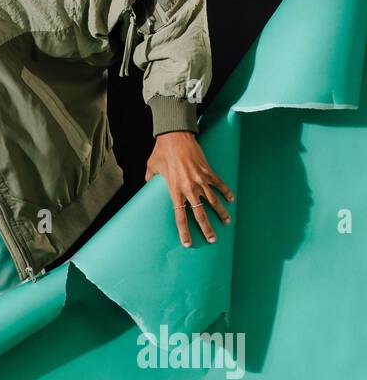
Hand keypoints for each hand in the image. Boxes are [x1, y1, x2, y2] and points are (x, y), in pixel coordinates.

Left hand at [145, 131, 234, 247]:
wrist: (175, 136)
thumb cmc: (162, 151)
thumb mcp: (152, 166)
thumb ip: (150, 178)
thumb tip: (147, 182)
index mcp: (174, 191)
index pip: (180, 217)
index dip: (184, 232)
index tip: (188, 243)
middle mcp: (189, 188)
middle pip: (200, 214)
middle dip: (207, 229)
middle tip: (212, 240)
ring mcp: (200, 180)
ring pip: (213, 201)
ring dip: (221, 213)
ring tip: (226, 223)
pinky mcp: (208, 171)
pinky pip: (219, 184)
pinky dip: (226, 192)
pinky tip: (231, 200)